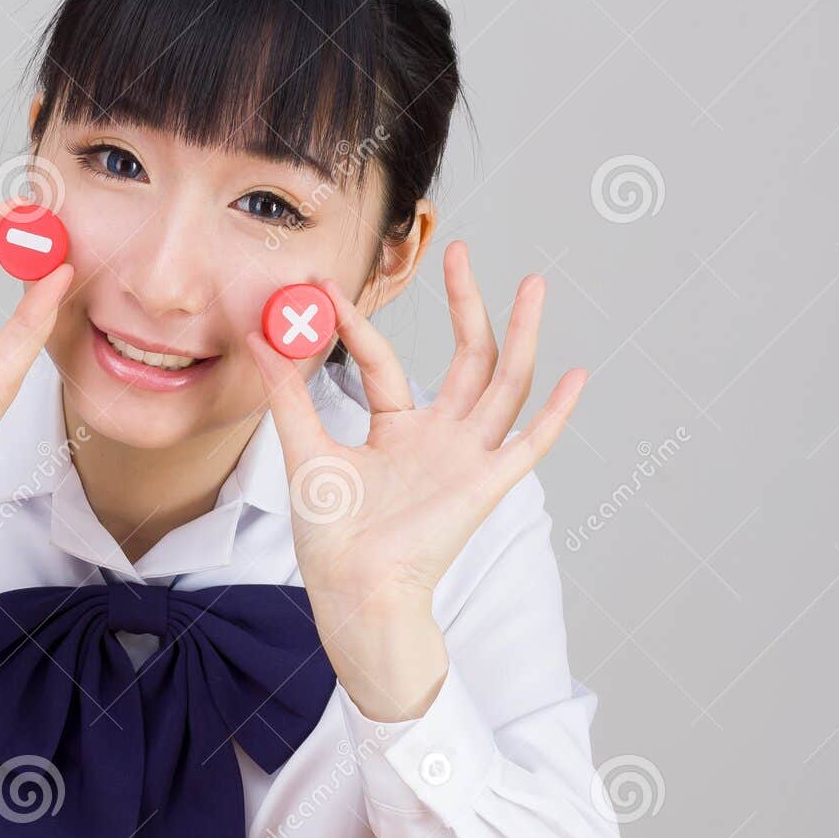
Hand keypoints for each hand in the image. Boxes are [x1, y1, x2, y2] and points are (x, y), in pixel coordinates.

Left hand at [244, 240, 586, 718]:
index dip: (358, 328)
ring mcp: (468, 458)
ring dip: (522, 334)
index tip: (329, 290)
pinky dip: (556, 412)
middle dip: (466, 304)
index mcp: (398, 432)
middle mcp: (440, 439)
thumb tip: (261, 337)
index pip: (386, 364)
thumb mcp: (305, 451)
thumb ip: (289, 395)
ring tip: (533, 283)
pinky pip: (530, 444)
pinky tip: (577, 375)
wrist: (352, 587)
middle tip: (460, 250)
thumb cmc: (331, 536)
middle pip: (466, 357)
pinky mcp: (486, 484)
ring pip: (505, 383)